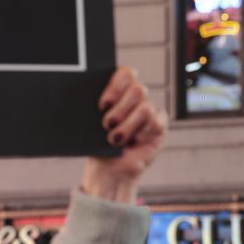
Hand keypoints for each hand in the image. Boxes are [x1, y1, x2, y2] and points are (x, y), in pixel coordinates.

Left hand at [81, 67, 166, 203]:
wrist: (108, 170)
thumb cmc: (98, 144)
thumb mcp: (91, 123)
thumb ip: (95, 107)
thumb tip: (85, 95)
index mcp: (119, 91)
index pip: (126, 73)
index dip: (116, 86)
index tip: (103, 105)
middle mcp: (136, 98)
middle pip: (138, 89)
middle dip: (120, 109)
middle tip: (107, 125)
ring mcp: (149, 112)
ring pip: (145, 108)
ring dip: (128, 126)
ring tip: (115, 139)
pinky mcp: (159, 127)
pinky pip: (156, 122)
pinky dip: (142, 134)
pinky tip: (134, 143)